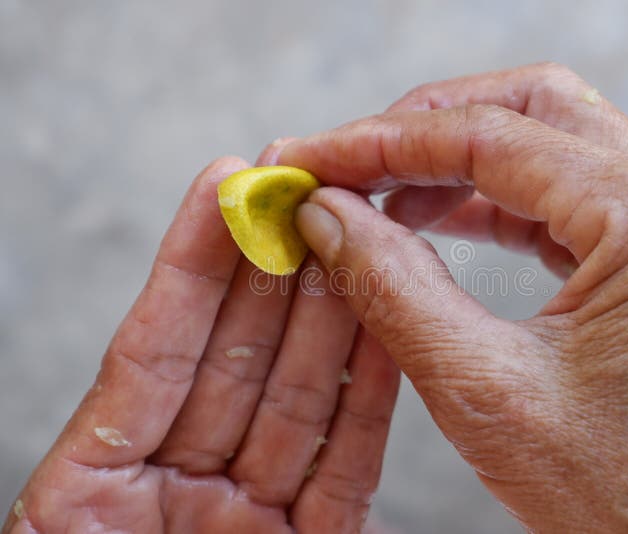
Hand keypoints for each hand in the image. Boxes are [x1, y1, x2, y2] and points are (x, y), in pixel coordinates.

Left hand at [3, 157, 399, 532]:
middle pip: (241, 357)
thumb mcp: (67, 521)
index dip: (196, 261)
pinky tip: (385, 334)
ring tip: (359, 240)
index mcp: (109, 478)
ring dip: (334, 313)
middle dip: (275, 267)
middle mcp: (188, 483)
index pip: (160, 347)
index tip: (226, 183)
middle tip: (306, 193)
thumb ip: (108, 430)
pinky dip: (371, 396)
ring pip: (304, 396)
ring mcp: (257, 514)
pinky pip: (349, 465)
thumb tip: (154, 333)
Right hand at [269, 63, 627, 531]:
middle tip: (351, 161)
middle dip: (427, 127)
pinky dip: (498, 200)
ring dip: (460, 162)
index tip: (319, 157)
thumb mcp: (484, 390)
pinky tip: (443, 221)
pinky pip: (571, 195)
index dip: (384, 140)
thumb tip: (328, 217)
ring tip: (382, 197)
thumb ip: (393, 286)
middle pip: (531, 109)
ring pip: (551, 143)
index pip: (491, 136)